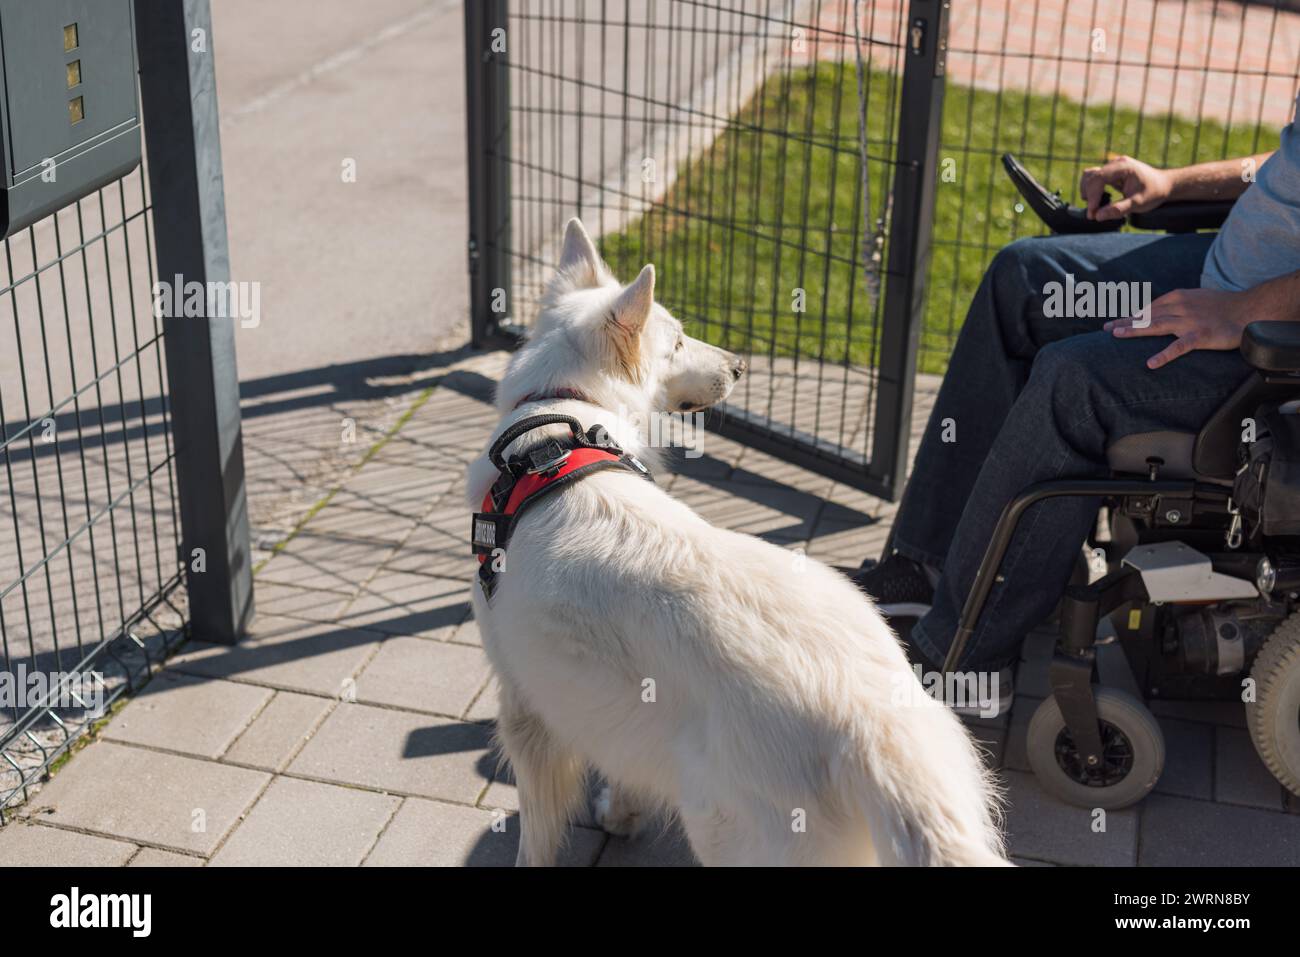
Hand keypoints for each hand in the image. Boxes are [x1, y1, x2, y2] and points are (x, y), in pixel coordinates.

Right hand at [1080, 155, 1173, 221]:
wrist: (1163, 184)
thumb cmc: (1153, 193)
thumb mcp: (1138, 204)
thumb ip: (1118, 209)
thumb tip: (1098, 216)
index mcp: (1123, 166)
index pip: (1099, 178)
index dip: (1092, 196)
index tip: (1092, 213)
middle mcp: (1116, 163)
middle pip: (1091, 177)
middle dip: (1089, 196)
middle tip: (1094, 214)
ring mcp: (1112, 166)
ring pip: (1089, 176)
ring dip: (1087, 192)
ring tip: (1095, 207)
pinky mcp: (1110, 171)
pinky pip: (1093, 178)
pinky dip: (1091, 190)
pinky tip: (1098, 201)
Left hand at [1104, 287, 1254, 368]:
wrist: (1251, 308)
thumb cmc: (1224, 305)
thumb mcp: (1197, 297)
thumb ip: (1178, 303)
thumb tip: (1160, 310)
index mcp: (1179, 297)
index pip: (1149, 307)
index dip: (1132, 315)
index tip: (1116, 321)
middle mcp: (1181, 307)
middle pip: (1147, 315)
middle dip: (1125, 322)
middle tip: (1105, 329)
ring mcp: (1190, 321)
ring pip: (1156, 325)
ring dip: (1134, 330)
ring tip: (1115, 335)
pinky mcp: (1201, 336)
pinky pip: (1179, 347)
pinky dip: (1164, 355)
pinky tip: (1150, 363)